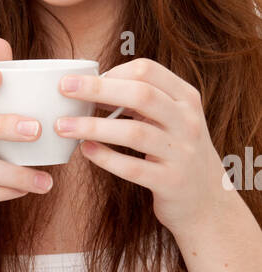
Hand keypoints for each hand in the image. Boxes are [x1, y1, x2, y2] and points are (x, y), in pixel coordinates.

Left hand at [53, 58, 226, 238]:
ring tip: (63, 126)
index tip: (84, 81)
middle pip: (141, 95)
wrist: (208, 200)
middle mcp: (187, 121)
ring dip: (94, 127)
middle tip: (64, 89)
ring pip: (134, 132)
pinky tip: (85, 150)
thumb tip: (93, 88)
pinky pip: (132, 167)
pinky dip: (105, 157)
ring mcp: (181, 152)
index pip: (147, 71)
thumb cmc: (178, 153)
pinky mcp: (170, 181)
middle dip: (98, 89)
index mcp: (186, 98)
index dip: (112, 72)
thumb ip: (143, 102)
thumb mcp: (172, 119)